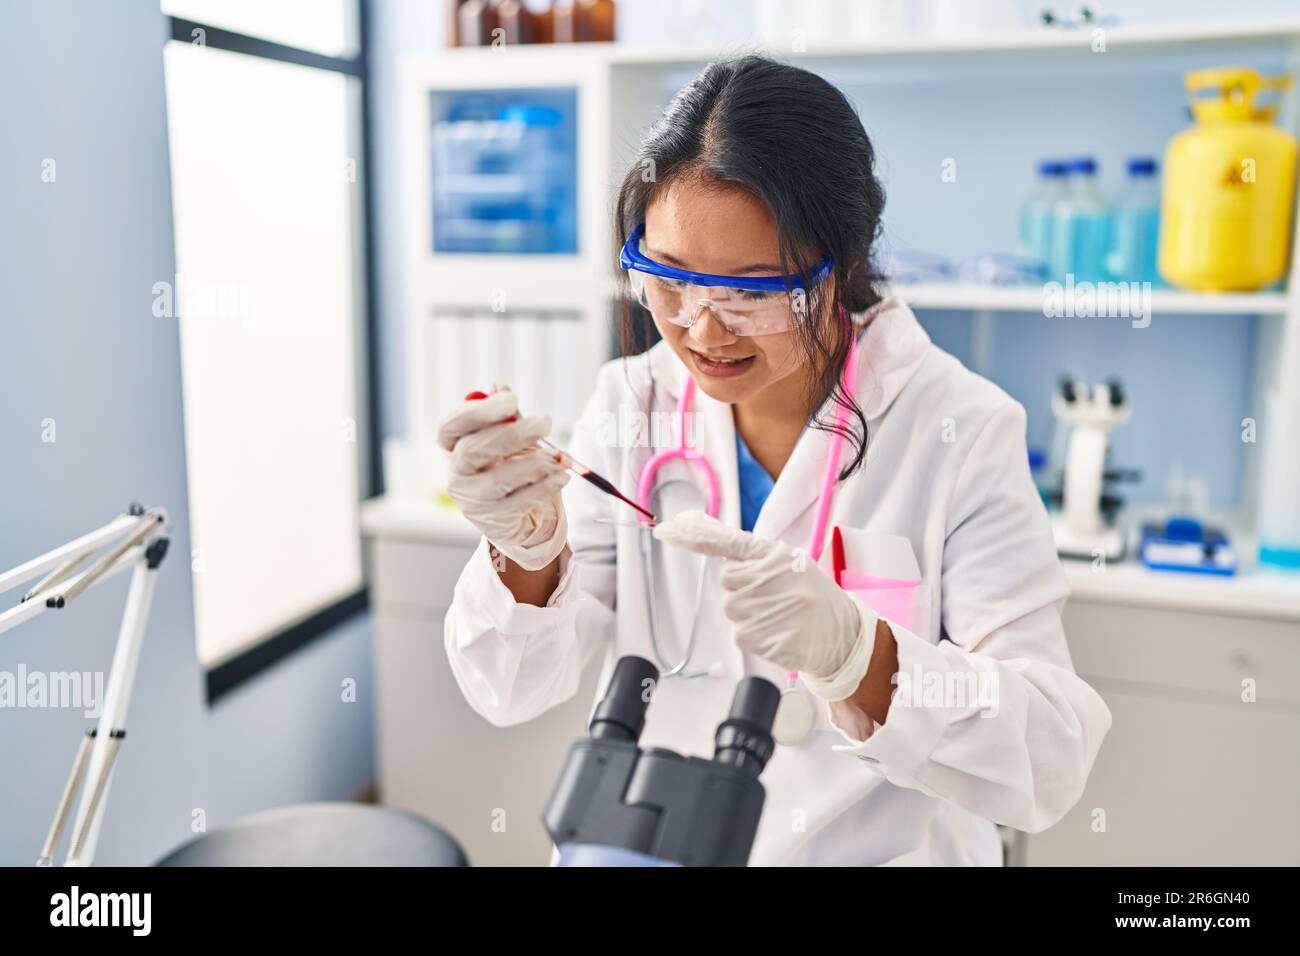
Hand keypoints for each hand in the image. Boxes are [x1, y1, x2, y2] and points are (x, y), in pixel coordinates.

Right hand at [436, 389, 569, 571]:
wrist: (516, 515)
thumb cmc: (509, 466)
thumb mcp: (507, 439)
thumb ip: (505, 417)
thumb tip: (499, 388)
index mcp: (453, 447)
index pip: (451, 427)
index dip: (477, 412)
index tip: (511, 399)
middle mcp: (457, 473)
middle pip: (474, 450)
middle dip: (512, 434)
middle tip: (545, 423)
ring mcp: (472, 500)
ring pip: (498, 480)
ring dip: (534, 464)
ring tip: (560, 456)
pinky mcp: (494, 522)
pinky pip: (520, 502)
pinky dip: (544, 487)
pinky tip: (562, 475)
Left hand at [653, 510, 875, 700]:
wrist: (841, 635)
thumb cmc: (810, 594)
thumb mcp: (785, 561)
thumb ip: (744, 548)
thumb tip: (697, 526)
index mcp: (773, 553)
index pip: (726, 540)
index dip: (693, 535)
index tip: (665, 530)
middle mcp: (765, 577)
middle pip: (726, 579)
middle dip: (744, 587)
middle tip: (775, 595)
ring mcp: (761, 608)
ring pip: (732, 607)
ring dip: (750, 613)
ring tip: (781, 615)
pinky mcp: (757, 637)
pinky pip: (740, 634)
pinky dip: (757, 635)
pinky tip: (780, 632)